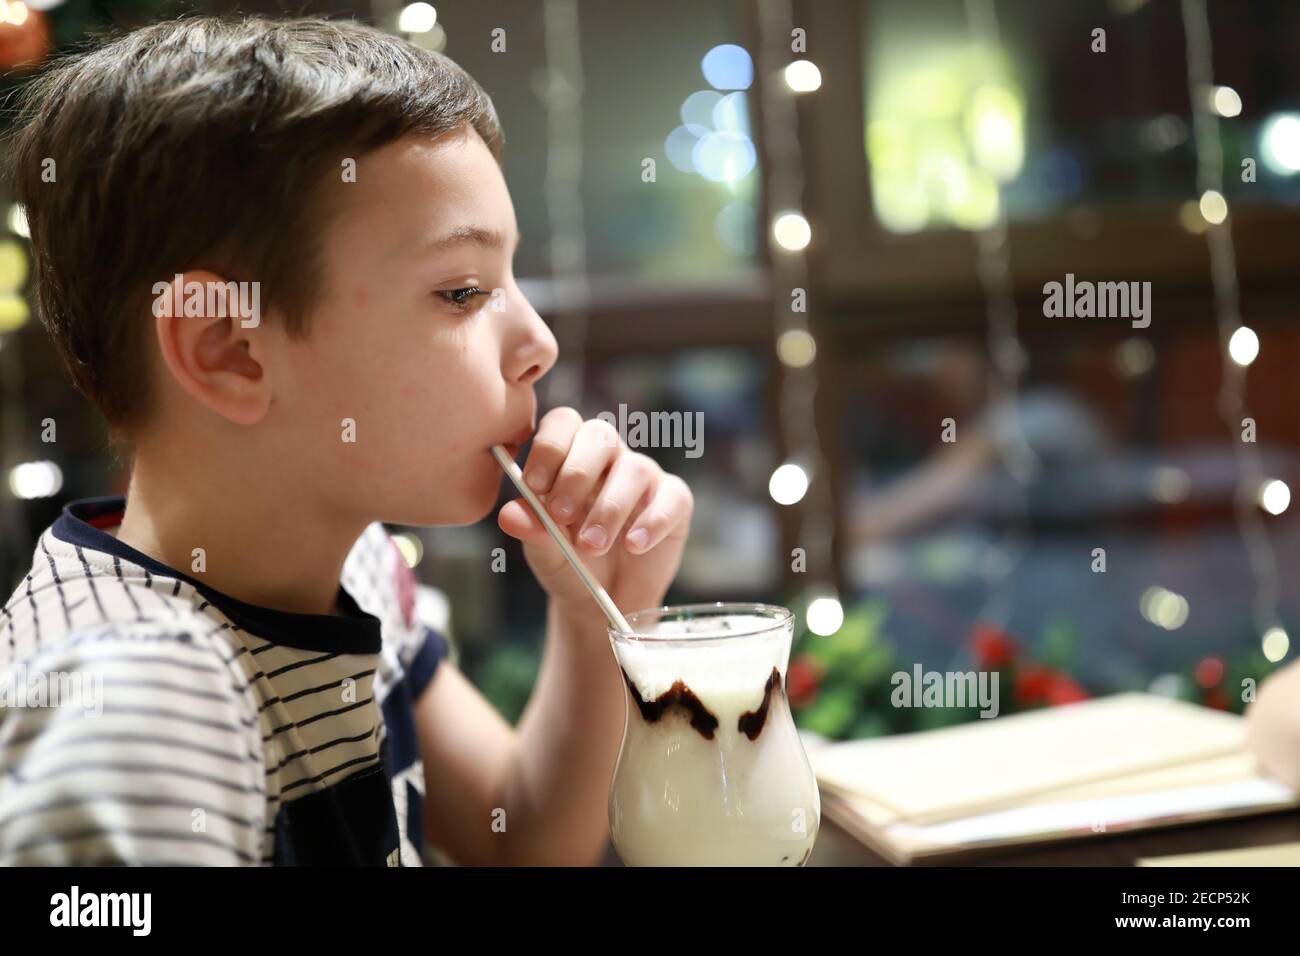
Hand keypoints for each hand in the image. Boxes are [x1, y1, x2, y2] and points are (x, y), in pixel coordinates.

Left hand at [497, 407, 692, 622]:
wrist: (602, 603)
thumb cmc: (569, 564)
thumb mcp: (545, 552)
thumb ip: (532, 530)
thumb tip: (509, 514)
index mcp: (570, 455)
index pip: (563, 423)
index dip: (549, 446)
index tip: (534, 485)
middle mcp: (609, 458)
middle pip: (599, 435)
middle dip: (577, 473)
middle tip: (561, 514)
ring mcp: (645, 477)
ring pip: (633, 469)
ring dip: (609, 508)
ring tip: (592, 546)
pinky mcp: (675, 501)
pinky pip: (671, 497)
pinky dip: (653, 521)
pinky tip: (634, 545)